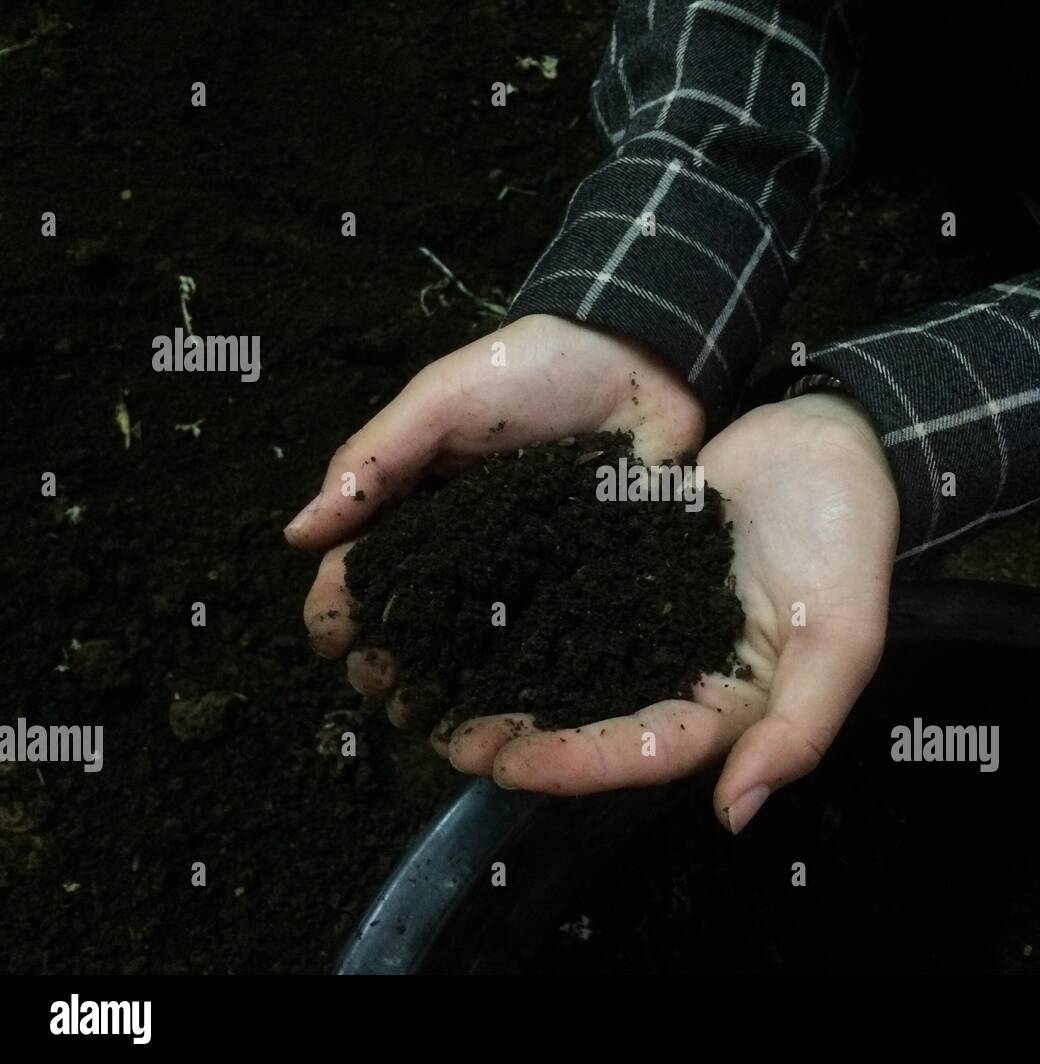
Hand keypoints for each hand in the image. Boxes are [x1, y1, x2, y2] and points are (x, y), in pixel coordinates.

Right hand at [286, 313, 705, 733]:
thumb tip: (296, 537)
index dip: (340, 607)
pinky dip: (525, 677)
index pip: (366, 569)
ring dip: (448, 688)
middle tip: (382, 694)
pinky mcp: (584, 582)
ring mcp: (527, 572)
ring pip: (475, 645)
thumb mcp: (441, 402)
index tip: (330, 642)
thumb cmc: (528, 369)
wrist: (640, 361)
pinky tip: (511, 713)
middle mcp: (469, 551)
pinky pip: (550, 638)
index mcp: (422, 507)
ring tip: (433, 723)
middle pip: (414, 621)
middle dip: (388, 661)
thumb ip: (375, 461)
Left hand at [450, 391, 900, 831]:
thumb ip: (799, 729)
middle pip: (596, 716)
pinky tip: (469, 610)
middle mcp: (681, 671)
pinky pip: (571, 595)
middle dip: (526, 735)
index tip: (512, 765)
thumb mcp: (843, 638)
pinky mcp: (628, 566)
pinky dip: (524, 608)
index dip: (580, 762)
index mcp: (732, 704)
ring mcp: (650, 617)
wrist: (834, 440)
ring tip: (441, 691)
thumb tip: (736, 815)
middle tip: (454, 740)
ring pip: (572, 661)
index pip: (649, 748)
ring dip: (511, 680)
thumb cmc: (850, 537)